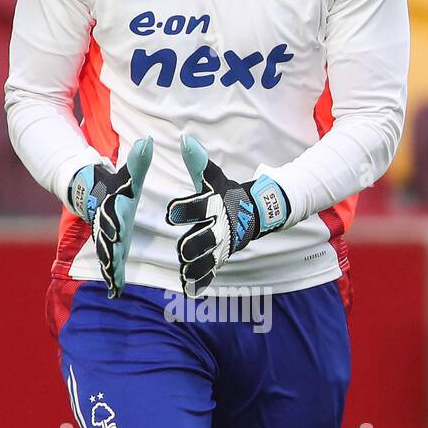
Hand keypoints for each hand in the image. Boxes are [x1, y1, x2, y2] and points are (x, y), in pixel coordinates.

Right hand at [68, 137, 153, 297]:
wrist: (96, 197)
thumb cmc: (118, 187)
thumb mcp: (129, 176)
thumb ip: (138, 161)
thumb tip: (148, 140)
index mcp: (113, 208)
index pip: (112, 216)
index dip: (113, 225)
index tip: (118, 234)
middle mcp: (107, 226)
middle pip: (106, 241)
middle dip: (110, 255)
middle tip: (113, 268)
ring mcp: (106, 240)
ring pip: (106, 256)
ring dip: (110, 270)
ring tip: (114, 284)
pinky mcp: (110, 250)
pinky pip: (110, 265)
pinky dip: (112, 278)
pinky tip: (116, 293)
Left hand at [165, 134, 289, 295]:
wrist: (256, 213)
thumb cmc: (229, 194)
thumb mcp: (214, 177)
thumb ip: (197, 161)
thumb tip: (184, 138)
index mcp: (214, 205)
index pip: (198, 206)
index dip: (184, 209)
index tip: (171, 212)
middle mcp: (218, 227)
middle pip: (203, 239)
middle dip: (192, 245)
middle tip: (182, 250)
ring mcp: (221, 245)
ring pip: (207, 259)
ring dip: (195, 267)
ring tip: (184, 272)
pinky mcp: (221, 258)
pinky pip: (210, 272)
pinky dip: (201, 281)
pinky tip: (189, 288)